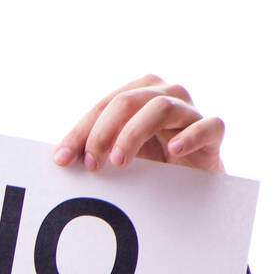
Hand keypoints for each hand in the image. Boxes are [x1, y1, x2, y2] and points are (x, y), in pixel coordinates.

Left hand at [52, 74, 225, 173]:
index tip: (62, 159)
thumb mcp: (117, 152)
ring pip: (160, 108)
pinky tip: (174, 151)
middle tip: (92, 164)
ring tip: (120, 162)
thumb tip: (60, 158)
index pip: (101, 107)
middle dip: (102, 133)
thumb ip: (93, 149)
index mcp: (137, 93)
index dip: (79, 133)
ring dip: (134, 133)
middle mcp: (164, 94)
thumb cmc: (151, 161)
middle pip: (127, 102)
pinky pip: (207, 125)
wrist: (193, 180)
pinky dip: (190, 136)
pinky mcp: (213, 130)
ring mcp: (190, 110)